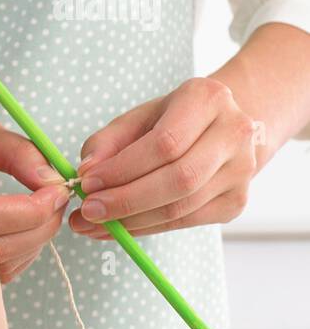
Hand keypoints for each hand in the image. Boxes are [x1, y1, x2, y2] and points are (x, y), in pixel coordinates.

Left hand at [71, 77, 257, 237]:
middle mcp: (234, 133)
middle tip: (88, 211)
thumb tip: (85, 173)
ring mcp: (242, 170)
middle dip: (126, 200)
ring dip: (132, 221)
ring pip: (182, 207)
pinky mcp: (236, 201)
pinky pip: (186, 222)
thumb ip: (106, 142)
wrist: (218, 129)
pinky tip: (120, 228)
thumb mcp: (136, 119)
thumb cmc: (170, 120)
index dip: (123, 168)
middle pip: (179, 179)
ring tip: (95, 224)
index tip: (87, 183)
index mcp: (207, 99)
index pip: (165, 143)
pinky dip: (148, 228)